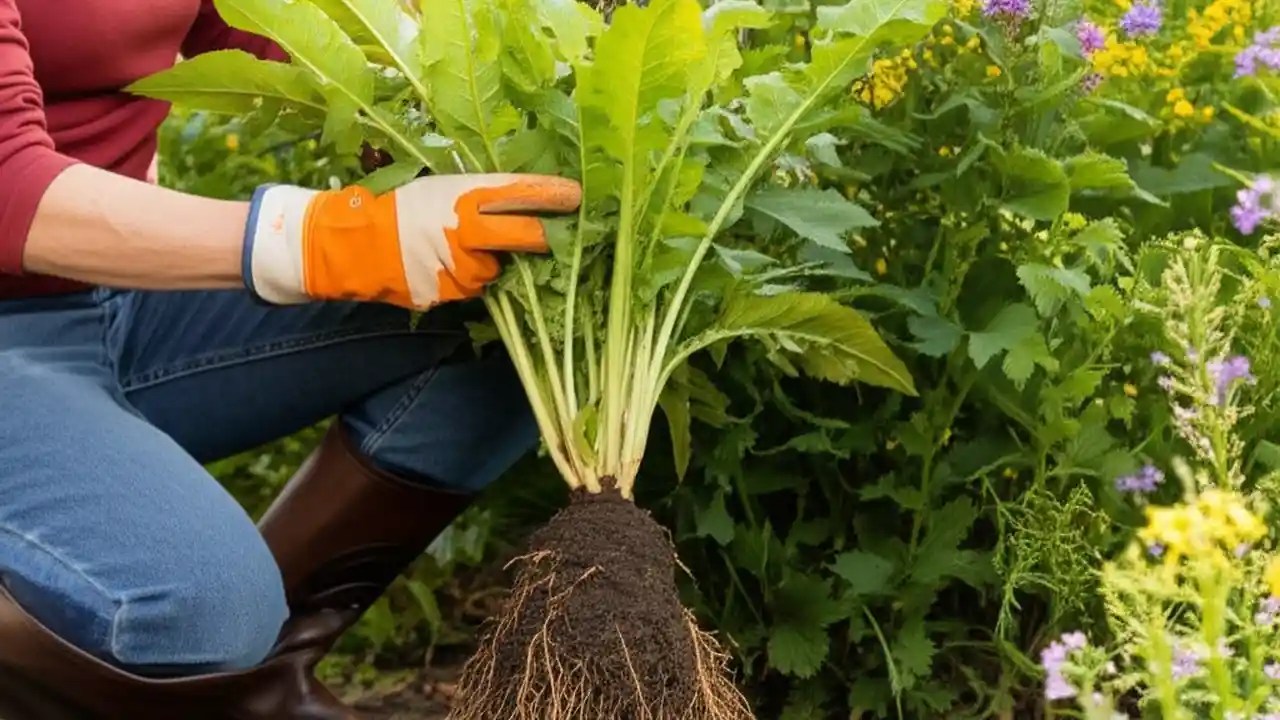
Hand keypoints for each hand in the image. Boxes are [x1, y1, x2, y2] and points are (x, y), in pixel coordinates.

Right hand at [242, 174, 580, 308]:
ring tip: (457, 249)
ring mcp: (459, 265)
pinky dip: (467, 278)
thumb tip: (523, 202)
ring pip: (495, 268)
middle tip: (557, 234)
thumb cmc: (401, 208)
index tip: (577, 196)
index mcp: (463, 196)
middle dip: (544, 237)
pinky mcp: (449, 292)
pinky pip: (473, 287)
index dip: (551, 196)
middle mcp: (466, 230)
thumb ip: (480, 197)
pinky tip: (444, 266)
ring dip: (488, 262)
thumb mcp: (441, 189)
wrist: (354, 246)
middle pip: (524, 236)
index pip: (519, 194)